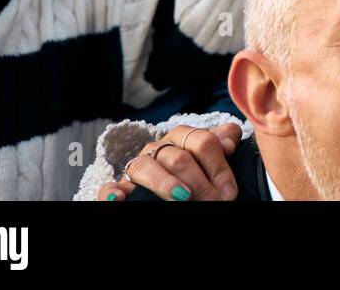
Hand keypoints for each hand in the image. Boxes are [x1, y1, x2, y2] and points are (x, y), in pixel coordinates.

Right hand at [99, 123, 241, 201]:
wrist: (177, 187)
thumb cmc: (198, 170)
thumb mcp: (211, 155)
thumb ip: (221, 142)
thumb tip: (229, 142)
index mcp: (182, 136)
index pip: (202, 142)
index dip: (218, 166)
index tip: (229, 192)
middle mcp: (158, 148)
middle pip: (178, 158)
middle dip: (199, 182)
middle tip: (214, 202)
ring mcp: (138, 165)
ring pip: (146, 167)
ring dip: (165, 183)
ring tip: (183, 197)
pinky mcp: (121, 186)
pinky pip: (110, 186)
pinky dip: (113, 192)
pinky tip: (120, 199)